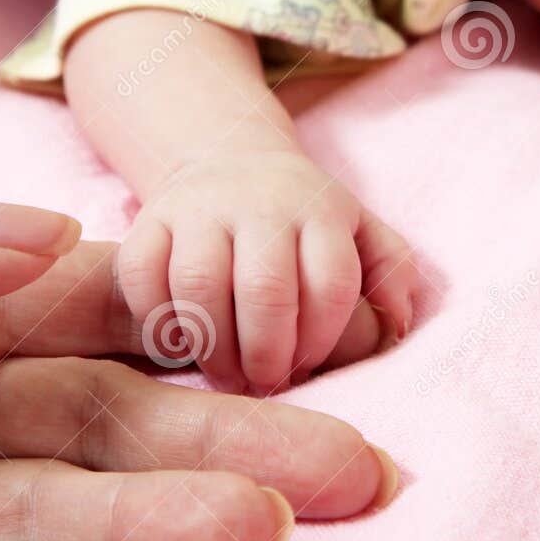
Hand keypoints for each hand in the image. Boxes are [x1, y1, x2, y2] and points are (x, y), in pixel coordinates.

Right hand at [118, 150, 416, 393]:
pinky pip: (142, 275)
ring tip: (225, 373)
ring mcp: (199, 207)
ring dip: (212, 346)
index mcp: (319, 210)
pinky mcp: (149, 217)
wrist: (228, 157)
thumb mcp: (360, 230)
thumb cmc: (302, 217)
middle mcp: (259, 202)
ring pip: (198, 282)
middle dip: (267, 353)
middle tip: (264, 383)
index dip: (321, 339)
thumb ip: (390, 273)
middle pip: (265, 288)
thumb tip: (398, 324)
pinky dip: (157, 320)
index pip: (330, 282)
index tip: (307, 365)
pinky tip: (181, 343)